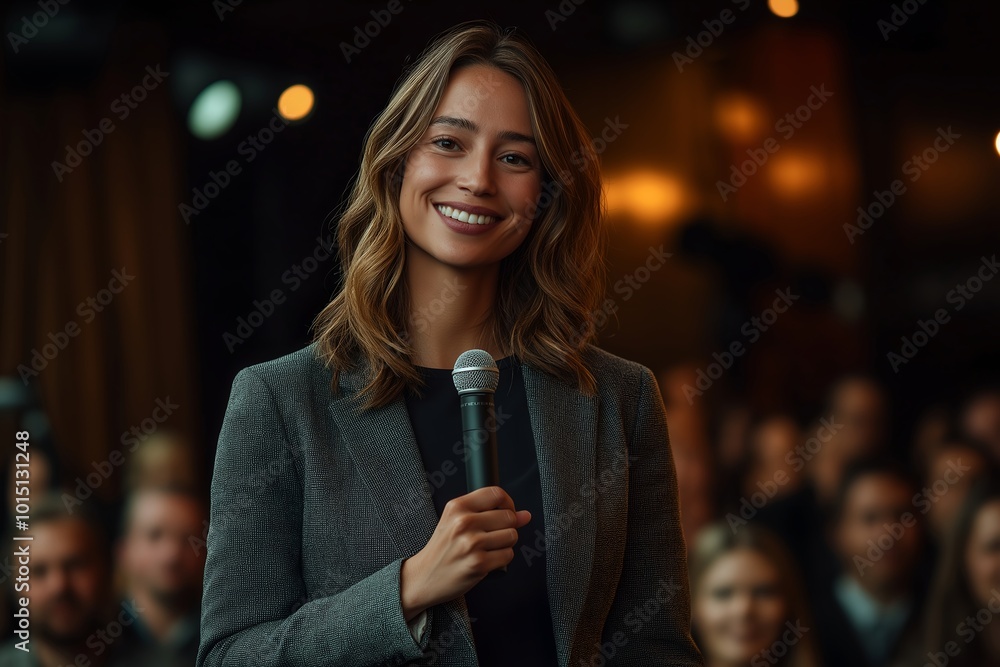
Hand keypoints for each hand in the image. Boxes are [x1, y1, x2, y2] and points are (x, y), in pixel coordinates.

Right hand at [400, 486, 529, 620]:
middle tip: (494, 536)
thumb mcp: (457, 521)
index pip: (496, 494)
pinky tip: (488, 561)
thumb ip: (489, 513)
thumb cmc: (443, 548)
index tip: (506, 513)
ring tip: (488, 549)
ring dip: (506, 544)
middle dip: (508, 527)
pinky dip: (502, 560)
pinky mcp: (478, 564)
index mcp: (457, 506)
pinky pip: (508, 555)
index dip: (508, 503)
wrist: (424, 576)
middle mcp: (464, 522)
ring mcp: (471, 544)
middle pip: (509, 516)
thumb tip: (525, 515)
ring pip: (512, 536)